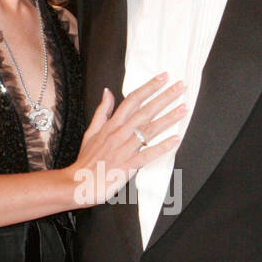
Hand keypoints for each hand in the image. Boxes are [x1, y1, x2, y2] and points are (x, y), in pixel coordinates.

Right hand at [70, 73, 186, 206]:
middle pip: (145, 111)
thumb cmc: (86, 160)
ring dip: (168, 118)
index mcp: (111, 125)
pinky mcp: (127, 166)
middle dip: (164, 97)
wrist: (78, 183)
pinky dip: (162, 147)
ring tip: (183, 108)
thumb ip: (102, 112)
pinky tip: (175, 140)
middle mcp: (119, 134)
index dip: (149, 87)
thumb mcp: (91, 131)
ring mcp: (124, 149)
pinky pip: (148, 154)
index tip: (163, 78)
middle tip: (180, 86)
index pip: (132, 100)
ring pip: (149, 130)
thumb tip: (107, 92)